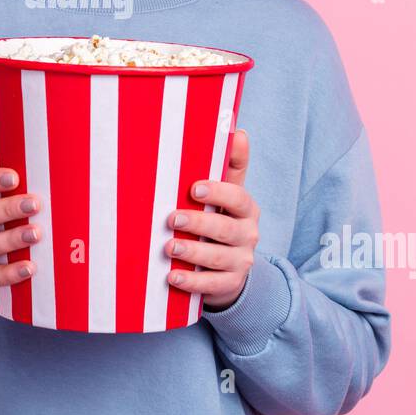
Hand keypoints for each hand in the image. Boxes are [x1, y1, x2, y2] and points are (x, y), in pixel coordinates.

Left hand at [163, 128, 258, 310]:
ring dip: (192, 252)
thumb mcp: (227, 194)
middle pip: (226, 229)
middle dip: (199, 224)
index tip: (194, 188)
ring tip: (168, 247)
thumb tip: (237, 129)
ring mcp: (240, 261)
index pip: (238, 198)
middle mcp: (247, 234)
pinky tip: (172, 277)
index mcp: (246, 209)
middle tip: (172, 219)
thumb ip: (230, 165)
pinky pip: (212, 285)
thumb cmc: (221, 220)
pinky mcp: (229, 284)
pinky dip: (192, 282)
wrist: (228, 267)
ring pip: (218, 258)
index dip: (218, 192)